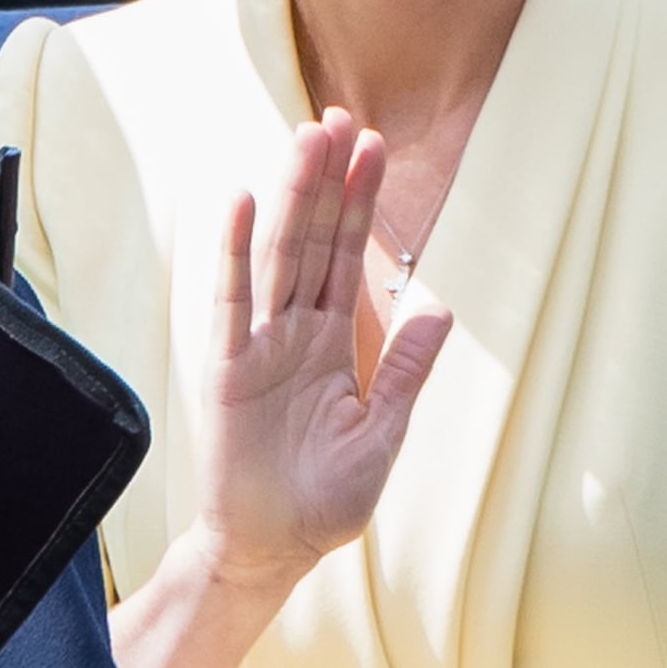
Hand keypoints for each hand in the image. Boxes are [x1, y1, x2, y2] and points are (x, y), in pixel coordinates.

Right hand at [197, 107, 451, 582]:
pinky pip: (231, 301)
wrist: (272, 550)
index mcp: (336, 343)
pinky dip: (232, 251)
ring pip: (279, 254)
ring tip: (306, 137)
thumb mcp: (382, 433)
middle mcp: (296, 332)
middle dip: (329, 179)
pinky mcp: (228, 369)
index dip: (361, 201)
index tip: (374, 145)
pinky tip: (236, 201)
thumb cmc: (325, 499)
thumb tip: (438, 306)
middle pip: (315, 239)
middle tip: (341, 118)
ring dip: (292, 196)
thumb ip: (405, 370)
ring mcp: (261, 345)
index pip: (351, 256)